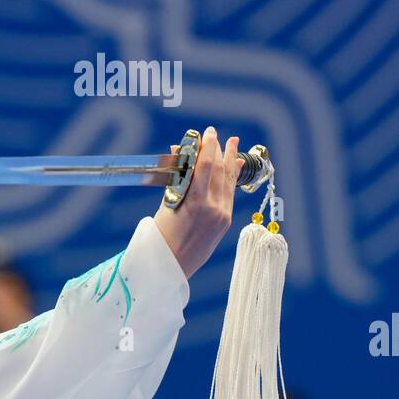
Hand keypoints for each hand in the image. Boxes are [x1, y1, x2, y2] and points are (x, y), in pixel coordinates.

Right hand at [152, 126, 239, 278]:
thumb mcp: (167, 204)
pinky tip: (235, 165)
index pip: (206, 167)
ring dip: (230, 160)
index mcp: (196, 202)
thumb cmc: (162, 235)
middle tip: (217, 135)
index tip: (208, 133)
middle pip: (219, 171)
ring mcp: (222, 215)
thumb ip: (178, 178)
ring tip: (233, 143)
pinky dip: (232, 178)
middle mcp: (213, 208)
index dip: (208, 147)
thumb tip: (180, 154)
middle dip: (219, 150)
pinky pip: (230, 194)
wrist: (172, 266)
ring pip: (228, 181)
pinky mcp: (226, 222)